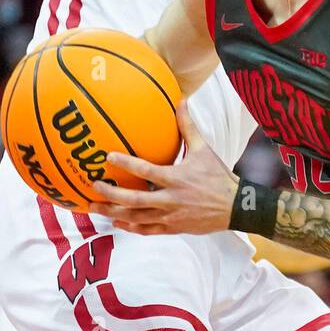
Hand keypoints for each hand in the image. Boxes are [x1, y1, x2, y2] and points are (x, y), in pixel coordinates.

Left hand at [90, 102, 237, 234]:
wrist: (235, 207)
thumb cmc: (217, 176)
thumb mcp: (203, 150)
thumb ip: (187, 127)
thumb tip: (181, 100)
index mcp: (176, 178)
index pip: (146, 170)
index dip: (126, 163)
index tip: (108, 157)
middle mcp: (170, 199)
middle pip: (134, 200)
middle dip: (111, 194)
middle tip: (94, 186)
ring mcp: (170, 216)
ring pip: (136, 218)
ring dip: (113, 213)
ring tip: (96, 208)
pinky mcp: (173, 228)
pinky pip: (146, 230)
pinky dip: (130, 226)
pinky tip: (117, 222)